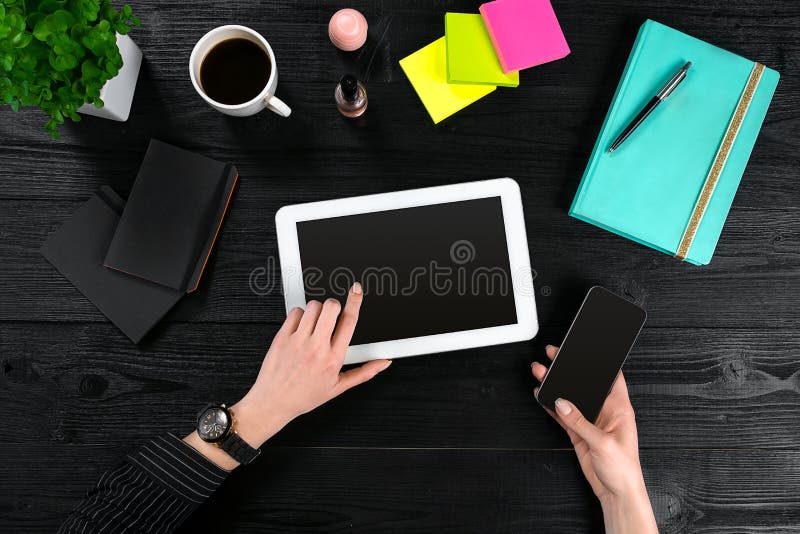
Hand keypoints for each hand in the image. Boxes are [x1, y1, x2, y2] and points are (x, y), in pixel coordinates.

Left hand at [187, 283, 390, 468]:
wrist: (274, 402)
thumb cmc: (304, 396)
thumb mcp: (339, 387)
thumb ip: (364, 372)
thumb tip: (384, 362)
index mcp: (334, 358)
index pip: (349, 321)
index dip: (355, 301)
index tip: (356, 290)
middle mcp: (317, 348)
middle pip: (331, 307)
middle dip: (334, 305)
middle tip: (331, 313)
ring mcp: (298, 341)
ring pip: (313, 306)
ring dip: (317, 309)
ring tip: (314, 323)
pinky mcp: (282, 338)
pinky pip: (295, 312)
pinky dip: (300, 315)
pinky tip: (300, 327)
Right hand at [531, 345, 656, 533]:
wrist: (617, 493)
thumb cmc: (624, 470)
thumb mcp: (603, 443)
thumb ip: (580, 423)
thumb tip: (563, 404)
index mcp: (620, 409)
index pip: (612, 378)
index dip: (600, 363)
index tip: (585, 351)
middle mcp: (606, 412)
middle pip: (586, 385)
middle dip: (570, 370)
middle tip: (555, 356)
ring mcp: (591, 422)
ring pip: (571, 399)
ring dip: (557, 387)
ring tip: (542, 373)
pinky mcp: (580, 433)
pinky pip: (563, 415)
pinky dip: (552, 407)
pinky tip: (543, 396)